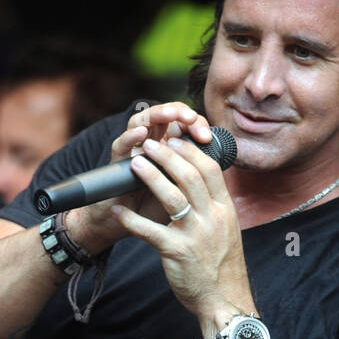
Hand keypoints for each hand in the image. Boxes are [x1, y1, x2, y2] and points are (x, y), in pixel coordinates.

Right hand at [66, 102, 212, 252]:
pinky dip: (130, 136)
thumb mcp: (183, 189)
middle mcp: (149, 142)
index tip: (207, 136)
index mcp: (168, 146)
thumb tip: (223, 157)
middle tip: (191, 117)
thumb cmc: (157, 208)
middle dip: (179, 113)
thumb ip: (196, 172)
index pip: (183, 122)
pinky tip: (141, 133)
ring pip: (142, 120)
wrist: (125, 225)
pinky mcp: (116, 161)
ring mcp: (132, 149)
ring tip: (170, 114)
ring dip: (157, 115)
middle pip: (164, 115)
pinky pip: (121, 143)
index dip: (196, 123)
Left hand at [108, 134, 251, 319]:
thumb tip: (202, 184)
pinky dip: (132, 219)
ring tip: (135, 163)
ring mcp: (195, 235)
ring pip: (172, 196)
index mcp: (225, 210)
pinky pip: (150, 231)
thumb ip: (214, 207)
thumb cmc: (222, 267)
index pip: (210, 170)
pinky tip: (120, 211)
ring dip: (150, 176)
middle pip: (190, 176)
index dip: (191, 151)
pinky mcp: (177, 252)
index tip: (174, 139)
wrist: (224, 301)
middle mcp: (212, 218)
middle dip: (167, 156)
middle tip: (149, 144)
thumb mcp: (227, 231)